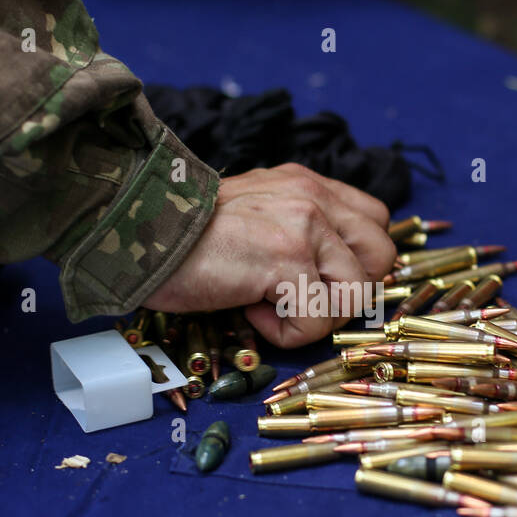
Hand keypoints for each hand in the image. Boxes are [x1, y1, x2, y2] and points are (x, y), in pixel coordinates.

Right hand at [143, 163, 395, 348]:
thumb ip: (297, 229)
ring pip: (355, 296)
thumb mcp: (255, 214)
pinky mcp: (287, 259)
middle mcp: (314, 197)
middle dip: (345, 293)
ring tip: (263, 302)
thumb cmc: (187, 238)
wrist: (136, 232)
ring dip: (311, 316)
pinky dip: (283, 332)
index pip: (377, 223)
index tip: (314, 280)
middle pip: (380, 259)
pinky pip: (316, 320)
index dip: (354, 264)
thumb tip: (329, 277)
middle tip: (296, 296)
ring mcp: (304, 225)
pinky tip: (248, 309)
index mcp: (308, 184)